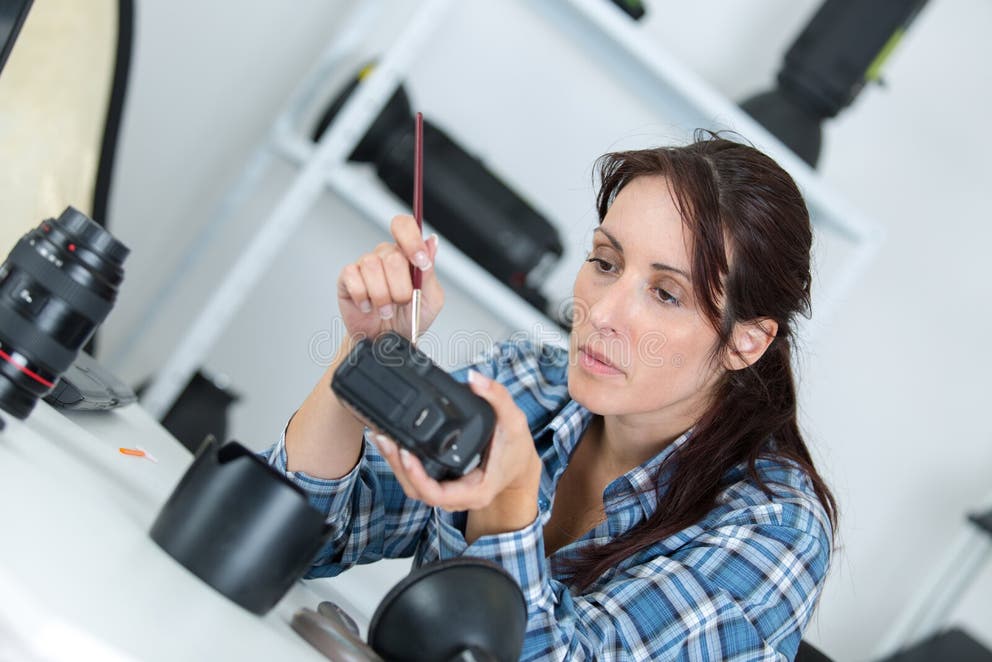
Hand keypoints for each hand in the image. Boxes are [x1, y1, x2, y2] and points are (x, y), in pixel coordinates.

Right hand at [336, 215, 442, 341]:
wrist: (386, 342)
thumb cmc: (409, 319)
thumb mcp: (430, 299)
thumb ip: (429, 272)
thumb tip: (431, 242)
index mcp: (407, 254)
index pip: (404, 226)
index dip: (412, 240)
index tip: (420, 262)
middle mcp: (386, 256)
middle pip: (392, 256)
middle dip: (400, 287)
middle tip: (401, 302)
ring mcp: (365, 265)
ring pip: (372, 266)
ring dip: (382, 296)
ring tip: (385, 310)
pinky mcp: (347, 278)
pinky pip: (353, 277)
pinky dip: (363, 297)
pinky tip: (367, 306)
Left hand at [370, 370, 541, 515]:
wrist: (522, 467)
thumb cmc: (518, 451)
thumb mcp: (514, 421)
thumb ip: (498, 397)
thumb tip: (476, 379)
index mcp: (475, 491)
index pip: (437, 495)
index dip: (417, 477)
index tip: (406, 454)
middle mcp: (459, 497)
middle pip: (418, 490)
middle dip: (398, 467)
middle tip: (384, 440)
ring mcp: (448, 491)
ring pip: (415, 486)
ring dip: (396, 465)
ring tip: (382, 439)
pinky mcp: (442, 482)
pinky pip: (419, 479)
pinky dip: (404, 463)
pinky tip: (394, 444)